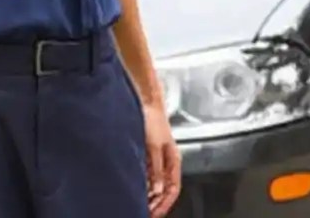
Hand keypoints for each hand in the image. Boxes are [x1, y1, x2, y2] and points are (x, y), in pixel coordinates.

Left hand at [143, 101, 181, 216]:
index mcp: (174, 161)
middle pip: (165, 190)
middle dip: (156, 203)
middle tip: (144, 213)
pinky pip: (148, 177)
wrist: (145, 104)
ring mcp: (157, 160)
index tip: (154, 214)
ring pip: (156, 185)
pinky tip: (135, 190)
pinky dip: (143, 186)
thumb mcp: (154, 147)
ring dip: (149, 196)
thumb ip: (156, 169)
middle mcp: (167, 162)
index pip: (173, 189)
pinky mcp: (147, 156)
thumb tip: (158, 189)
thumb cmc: (153, 120)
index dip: (164, 204)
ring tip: (139, 205)